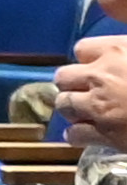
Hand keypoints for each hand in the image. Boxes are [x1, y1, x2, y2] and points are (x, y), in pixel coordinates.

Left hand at [56, 34, 126, 151]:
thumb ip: (125, 50)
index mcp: (117, 51)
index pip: (81, 49)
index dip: (89, 59)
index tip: (97, 66)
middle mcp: (101, 77)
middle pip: (64, 77)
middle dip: (73, 84)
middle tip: (86, 90)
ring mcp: (99, 107)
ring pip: (64, 105)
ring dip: (73, 108)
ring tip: (84, 111)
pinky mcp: (105, 135)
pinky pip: (74, 134)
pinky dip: (76, 135)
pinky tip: (85, 134)